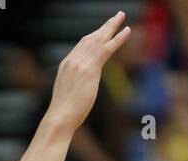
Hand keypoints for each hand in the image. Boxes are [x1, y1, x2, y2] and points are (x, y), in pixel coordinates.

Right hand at [48, 11, 130, 132]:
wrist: (60, 117)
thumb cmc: (63, 114)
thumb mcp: (67, 96)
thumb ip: (74, 88)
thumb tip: (78, 93)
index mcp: (66, 65)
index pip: (81, 46)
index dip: (93, 37)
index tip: (101, 32)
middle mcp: (73, 60)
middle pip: (90, 37)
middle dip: (103, 27)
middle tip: (116, 17)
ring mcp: (81, 62)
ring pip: (99, 38)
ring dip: (111, 26)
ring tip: (121, 16)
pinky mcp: (90, 68)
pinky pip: (107, 49)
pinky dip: (117, 39)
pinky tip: (127, 31)